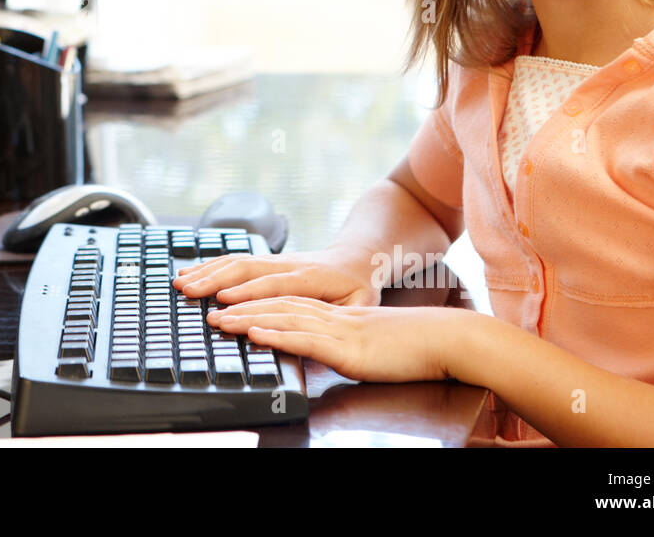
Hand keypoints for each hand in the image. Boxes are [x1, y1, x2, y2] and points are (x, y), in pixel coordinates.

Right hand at [173, 249, 382, 307]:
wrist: (358, 257)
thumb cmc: (359, 288)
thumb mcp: (362, 306)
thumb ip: (341, 320)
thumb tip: (317, 337)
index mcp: (311, 277)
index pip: (275, 285)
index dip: (248, 293)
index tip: (223, 301)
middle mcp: (288, 264)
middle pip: (247, 269)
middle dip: (215, 280)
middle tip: (189, 292)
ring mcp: (276, 260)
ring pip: (237, 262)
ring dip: (207, 272)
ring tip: (181, 283)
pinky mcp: (267, 261)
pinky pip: (236, 260)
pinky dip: (211, 266)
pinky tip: (192, 273)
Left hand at [208, 298, 475, 383]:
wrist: (447, 339)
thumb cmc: (415, 346)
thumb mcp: (372, 342)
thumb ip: (346, 343)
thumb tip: (330, 351)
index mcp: (337, 315)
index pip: (287, 304)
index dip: (254, 302)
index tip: (225, 303)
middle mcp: (332, 317)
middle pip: (277, 306)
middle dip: (239, 307)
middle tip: (206, 308)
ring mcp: (339, 330)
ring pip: (284, 319)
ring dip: (247, 319)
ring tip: (217, 320)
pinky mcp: (348, 348)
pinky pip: (306, 339)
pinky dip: (276, 336)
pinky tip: (255, 335)